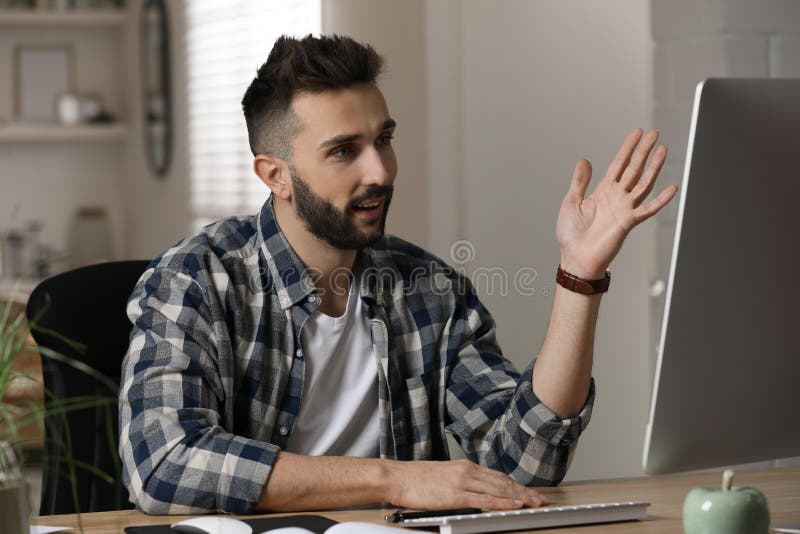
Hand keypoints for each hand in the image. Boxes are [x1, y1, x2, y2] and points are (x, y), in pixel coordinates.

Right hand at [384, 458, 548, 509]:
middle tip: (541, 499)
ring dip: (520, 497)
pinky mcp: (457, 495)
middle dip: (524, 491)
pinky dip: (504, 502)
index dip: (516, 485)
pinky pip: (486, 499)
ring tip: (535, 503)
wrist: (398, 477)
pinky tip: (516, 505)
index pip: (497, 476)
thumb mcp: (443, 476)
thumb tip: (474, 491)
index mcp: (465, 467)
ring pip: (499, 489)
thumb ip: (461, 482)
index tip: (529, 492)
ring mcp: (463, 482)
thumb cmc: (415, 479)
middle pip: (503, 482)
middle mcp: (468, 471)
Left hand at [556, 128, 677, 278]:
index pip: (619, 164)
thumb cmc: (572, 235)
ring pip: (643, 183)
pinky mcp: (628, 222)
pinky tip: (672, 188)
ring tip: (663, 150)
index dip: (628, 148)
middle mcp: (616, 197)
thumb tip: (584, 160)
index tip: (637, 133)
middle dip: (644, 151)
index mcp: (603, 191)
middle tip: (654, 134)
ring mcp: (624, 209)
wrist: (576, 258)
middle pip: (634, 169)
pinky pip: (647, 210)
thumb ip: (580, 181)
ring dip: (654, 167)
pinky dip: (661, 201)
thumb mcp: (571, 202)